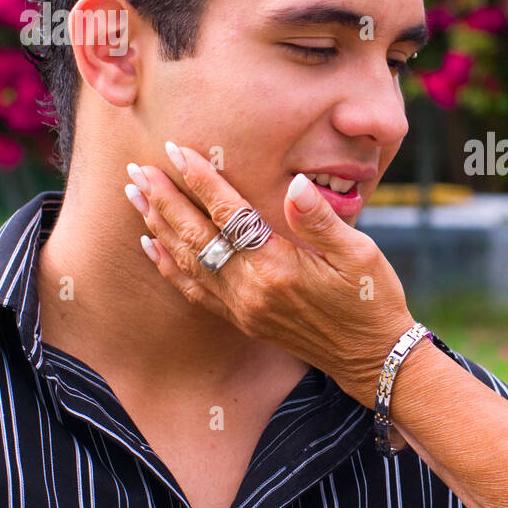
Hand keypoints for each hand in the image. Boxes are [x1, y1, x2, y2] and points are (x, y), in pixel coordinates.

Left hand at [127, 142, 415, 407]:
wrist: (371, 357)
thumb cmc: (372, 299)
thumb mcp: (360, 253)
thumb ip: (321, 219)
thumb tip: (296, 184)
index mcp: (279, 266)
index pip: (229, 213)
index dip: (201, 179)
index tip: (177, 150)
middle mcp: (251, 289)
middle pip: (196, 235)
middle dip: (165, 198)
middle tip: (137, 169)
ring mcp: (243, 308)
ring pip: (188, 260)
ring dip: (158, 225)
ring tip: (135, 197)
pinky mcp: (242, 320)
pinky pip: (195, 290)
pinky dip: (169, 265)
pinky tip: (153, 245)